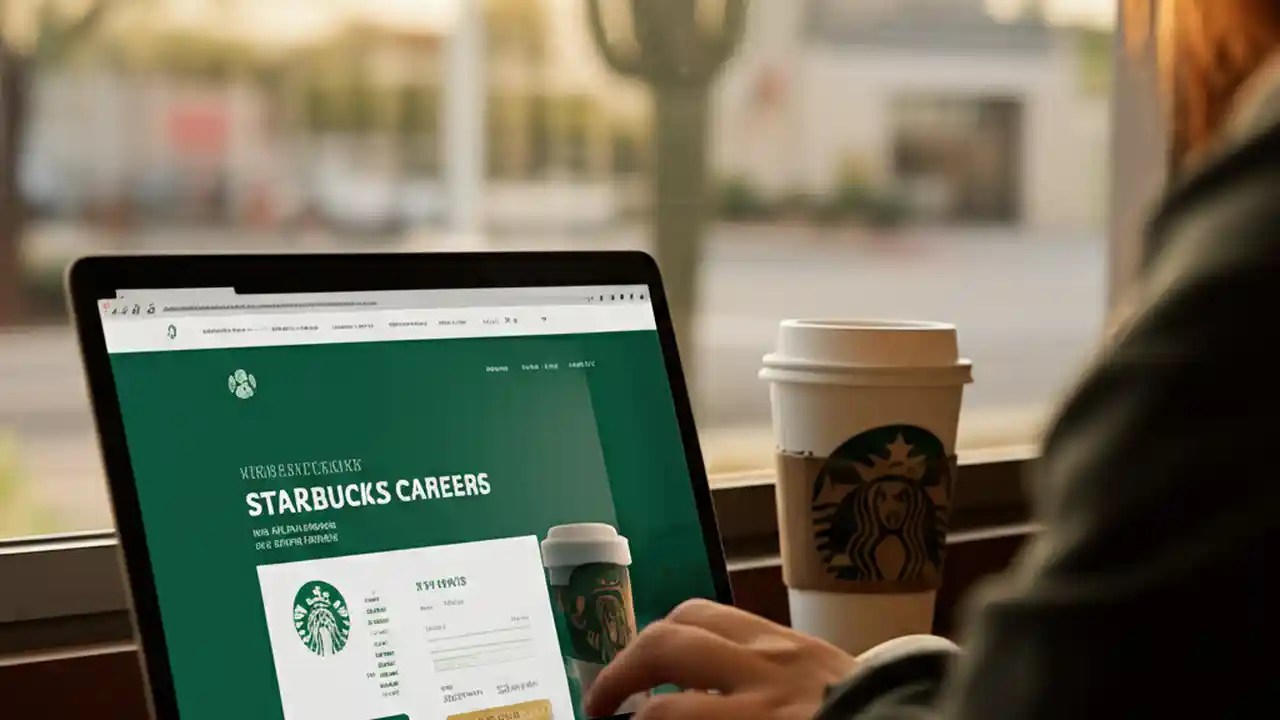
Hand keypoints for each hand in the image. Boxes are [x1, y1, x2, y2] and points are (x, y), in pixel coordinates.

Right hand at [584, 599, 857, 719]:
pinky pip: (733, 619)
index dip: (630, 719)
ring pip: (697, 615)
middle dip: (621, 672)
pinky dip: (696, 634)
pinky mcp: (800, 640)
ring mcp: (784, 648)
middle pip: (670, 645)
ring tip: (633, 669)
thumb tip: (660, 717)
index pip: (666, 713)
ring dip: (652, 641)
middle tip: (601, 703)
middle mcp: (765, 674)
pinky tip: (688, 661)